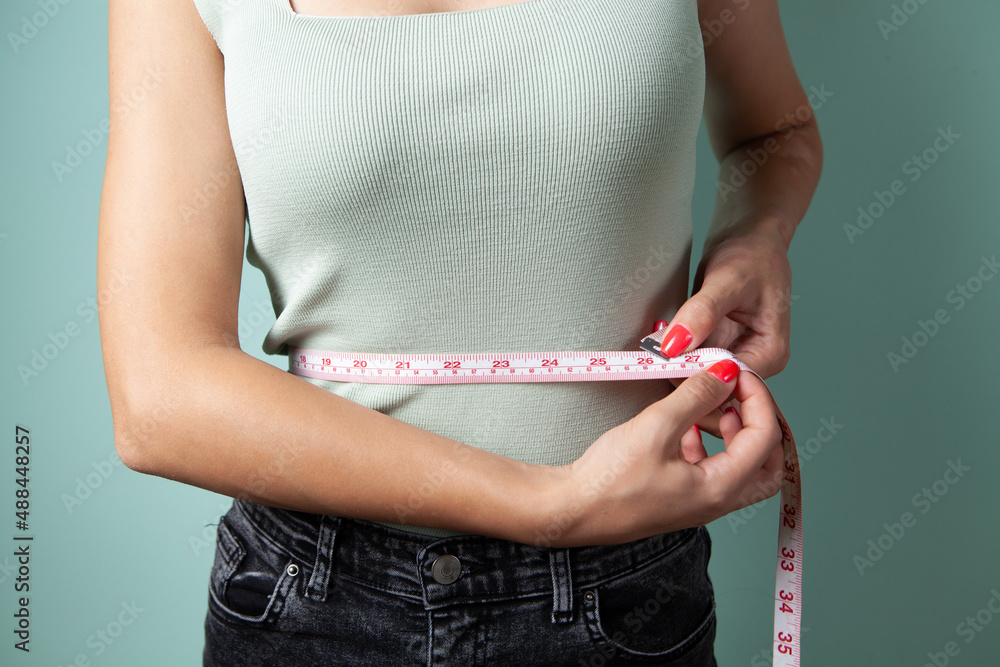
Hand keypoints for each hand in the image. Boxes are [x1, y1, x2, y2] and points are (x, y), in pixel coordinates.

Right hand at [539, 359, 784, 546]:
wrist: (571, 510)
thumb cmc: (608, 480)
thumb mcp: (656, 427)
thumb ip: (696, 396)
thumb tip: (726, 372)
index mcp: (720, 489)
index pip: (765, 438)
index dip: (758, 398)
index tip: (738, 372)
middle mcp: (716, 502)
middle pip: (768, 464)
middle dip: (761, 425)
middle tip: (742, 396)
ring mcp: (698, 503)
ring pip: (742, 468)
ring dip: (736, 434)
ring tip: (713, 405)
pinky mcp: (679, 497)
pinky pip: (712, 470)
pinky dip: (710, 444)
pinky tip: (686, 426)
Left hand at [653, 225, 793, 436]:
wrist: (748, 234)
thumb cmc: (751, 252)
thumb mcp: (727, 281)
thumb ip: (701, 314)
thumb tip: (673, 346)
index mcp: (770, 353)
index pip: (728, 384)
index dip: (693, 379)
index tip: (659, 366)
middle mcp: (755, 361)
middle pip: (713, 386)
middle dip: (680, 375)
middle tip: (646, 361)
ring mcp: (735, 355)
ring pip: (698, 375)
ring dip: (673, 366)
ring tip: (648, 351)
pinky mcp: (717, 347)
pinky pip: (691, 359)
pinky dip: (673, 353)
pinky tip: (655, 344)